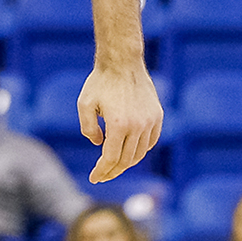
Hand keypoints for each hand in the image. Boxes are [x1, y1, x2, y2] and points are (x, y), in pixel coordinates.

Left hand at [77, 66, 162, 182]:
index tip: (94, 178)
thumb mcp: (84, 104)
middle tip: (102, 176)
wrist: (122, 61)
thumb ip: (88, 128)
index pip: (111, 158)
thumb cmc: (100, 81)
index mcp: (118, 125)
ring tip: (115, 166)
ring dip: (127, 163)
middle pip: (126, 160)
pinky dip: (141, 150)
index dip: (102, 171)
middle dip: (112, 171)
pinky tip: (130, 152)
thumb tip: (99, 144)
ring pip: (140, 153)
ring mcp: (150, 121)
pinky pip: (151, 141)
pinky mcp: (157, 115)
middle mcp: (138, 126)